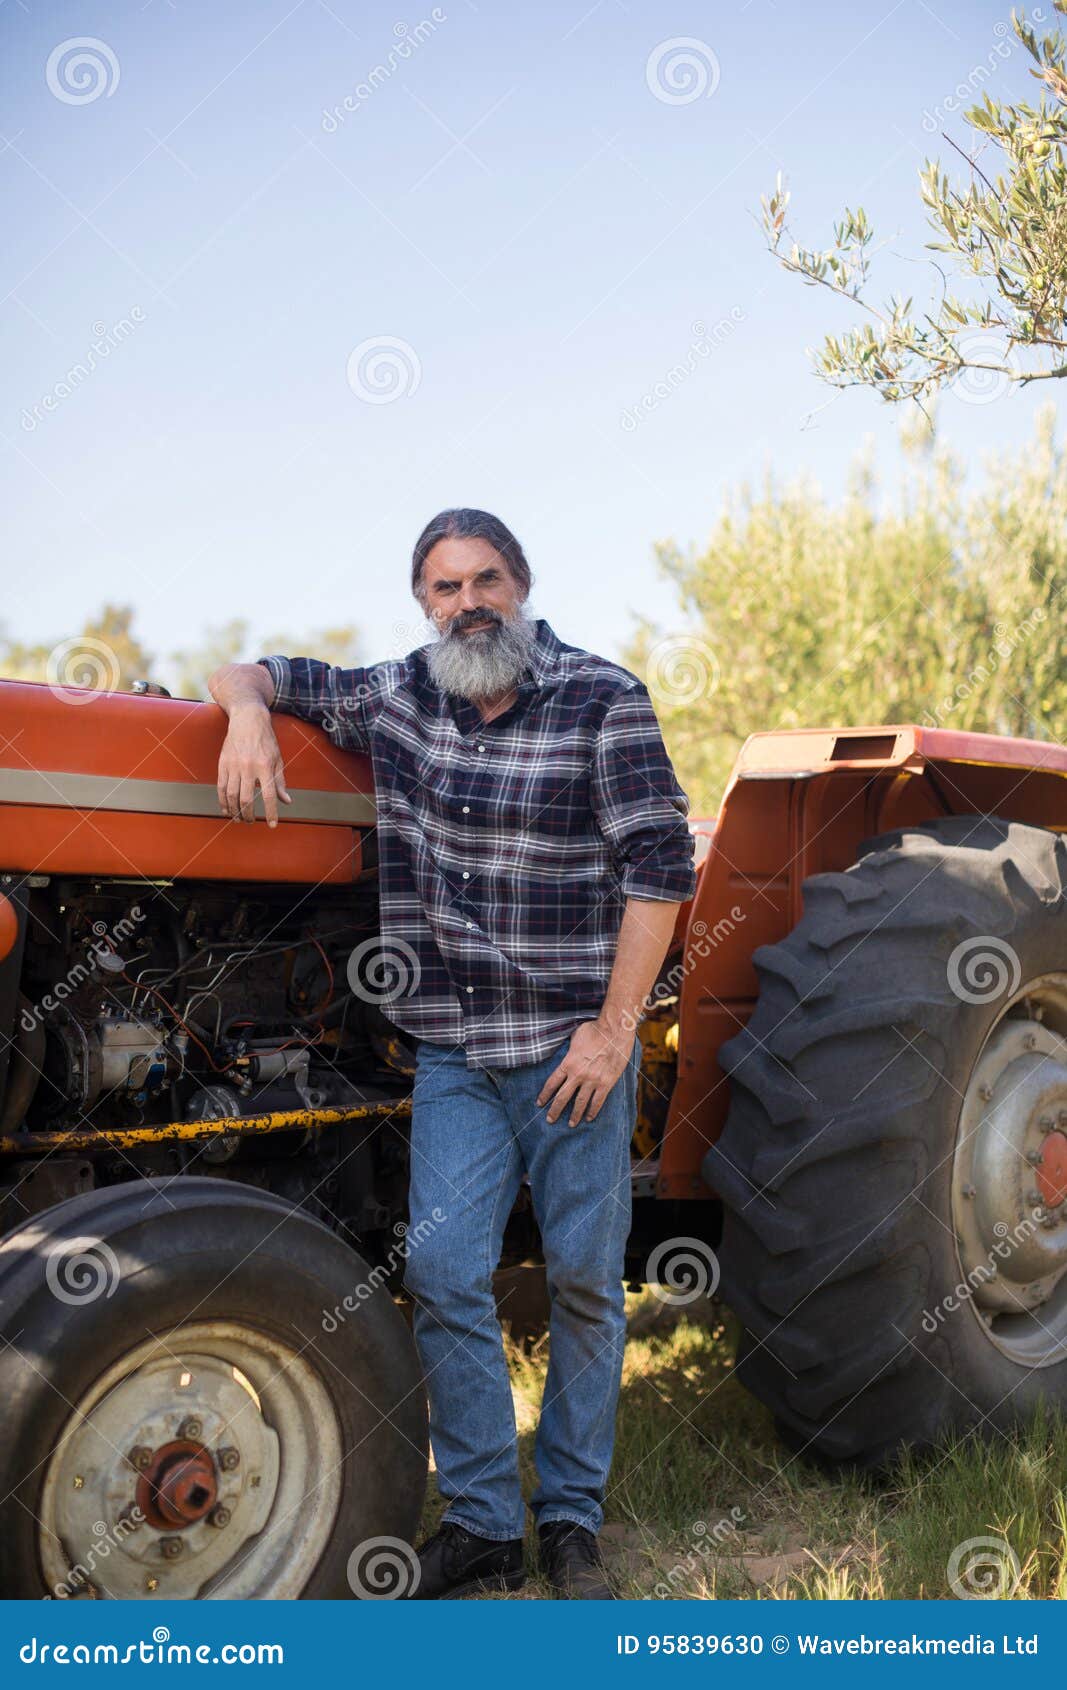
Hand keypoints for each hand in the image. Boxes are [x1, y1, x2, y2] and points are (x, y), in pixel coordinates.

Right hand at [216, 703, 291, 826]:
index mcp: (265, 766)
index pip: (269, 796)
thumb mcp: (278, 759)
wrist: (248, 720)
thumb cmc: (266, 740)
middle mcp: (248, 767)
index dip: (271, 813)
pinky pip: (221, 787)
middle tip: (251, 822)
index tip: (272, 825)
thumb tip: (286, 802)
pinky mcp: (223, 763)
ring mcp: (234, 765)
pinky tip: (226, 809)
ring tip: (239, 819)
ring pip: (231, 795)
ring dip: (235, 811)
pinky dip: (222, 801)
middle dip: (248, 815)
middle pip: (247, 799)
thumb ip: (280, 782)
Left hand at [536, 1018, 633, 1125]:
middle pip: (562, 1097)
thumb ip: (569, 1048)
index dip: (545, 1095)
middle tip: (549, 1120)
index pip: (552, 1083)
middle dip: (555, 1110)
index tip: (540, 1103)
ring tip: (570, 1124)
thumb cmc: (595, 1029)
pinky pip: (598, 1101)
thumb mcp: (575, 1036)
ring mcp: (593, 1080)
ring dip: (574, 1115)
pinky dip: (593, 1111)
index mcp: (568, 1063)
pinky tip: (589, 1118)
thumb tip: (566, 1050)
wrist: (615, 1030)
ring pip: (580, 1103)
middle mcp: (578, 1074)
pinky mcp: (606, 1083)